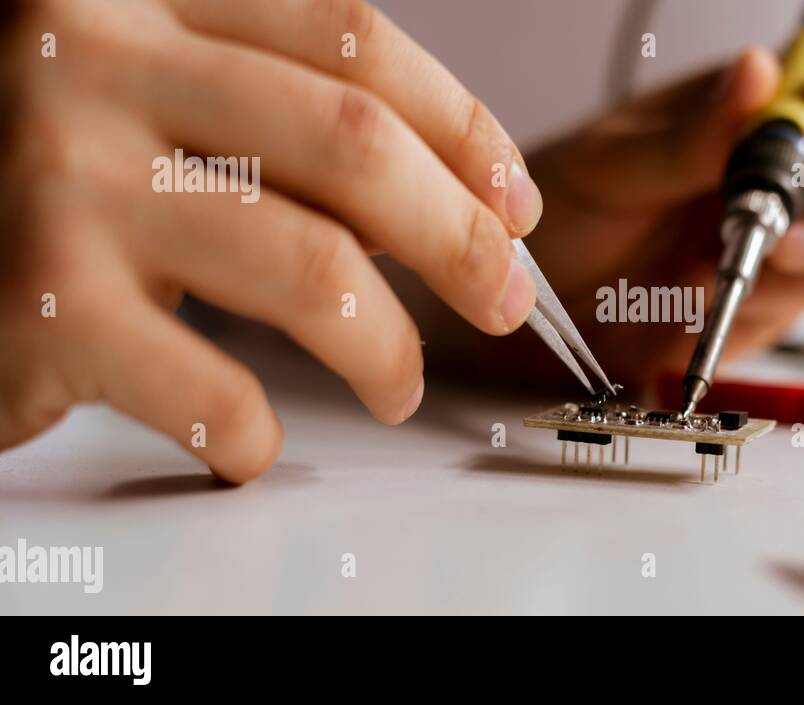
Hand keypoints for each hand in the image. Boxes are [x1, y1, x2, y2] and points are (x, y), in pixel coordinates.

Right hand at [0, 0, 542, 480]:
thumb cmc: (38, 169)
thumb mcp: (148, 87)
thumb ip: (276, 109)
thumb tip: (460, 195)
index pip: (349, 39)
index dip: (460, 126)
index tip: (513, 199)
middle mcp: (93, 61)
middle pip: (352, 146)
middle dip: (460, 238)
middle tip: (503, 295)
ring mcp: (61, 180)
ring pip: (310, 268)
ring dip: (386, 348)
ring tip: (394, 384)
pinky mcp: (38, 306)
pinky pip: (210, 386)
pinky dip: (256, 432)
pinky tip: (252, 440)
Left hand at [436, 44, 803, 390]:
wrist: (532, 313)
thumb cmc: (564, 216)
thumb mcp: (613, 164)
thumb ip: (691, 134)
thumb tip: (758, 71)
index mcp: (752, 114)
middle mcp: (782, 174)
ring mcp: (786, 241)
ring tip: (777, 245)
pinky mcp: (767, 305)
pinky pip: (800, 301)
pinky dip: (770, 298)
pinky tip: (714, 292)